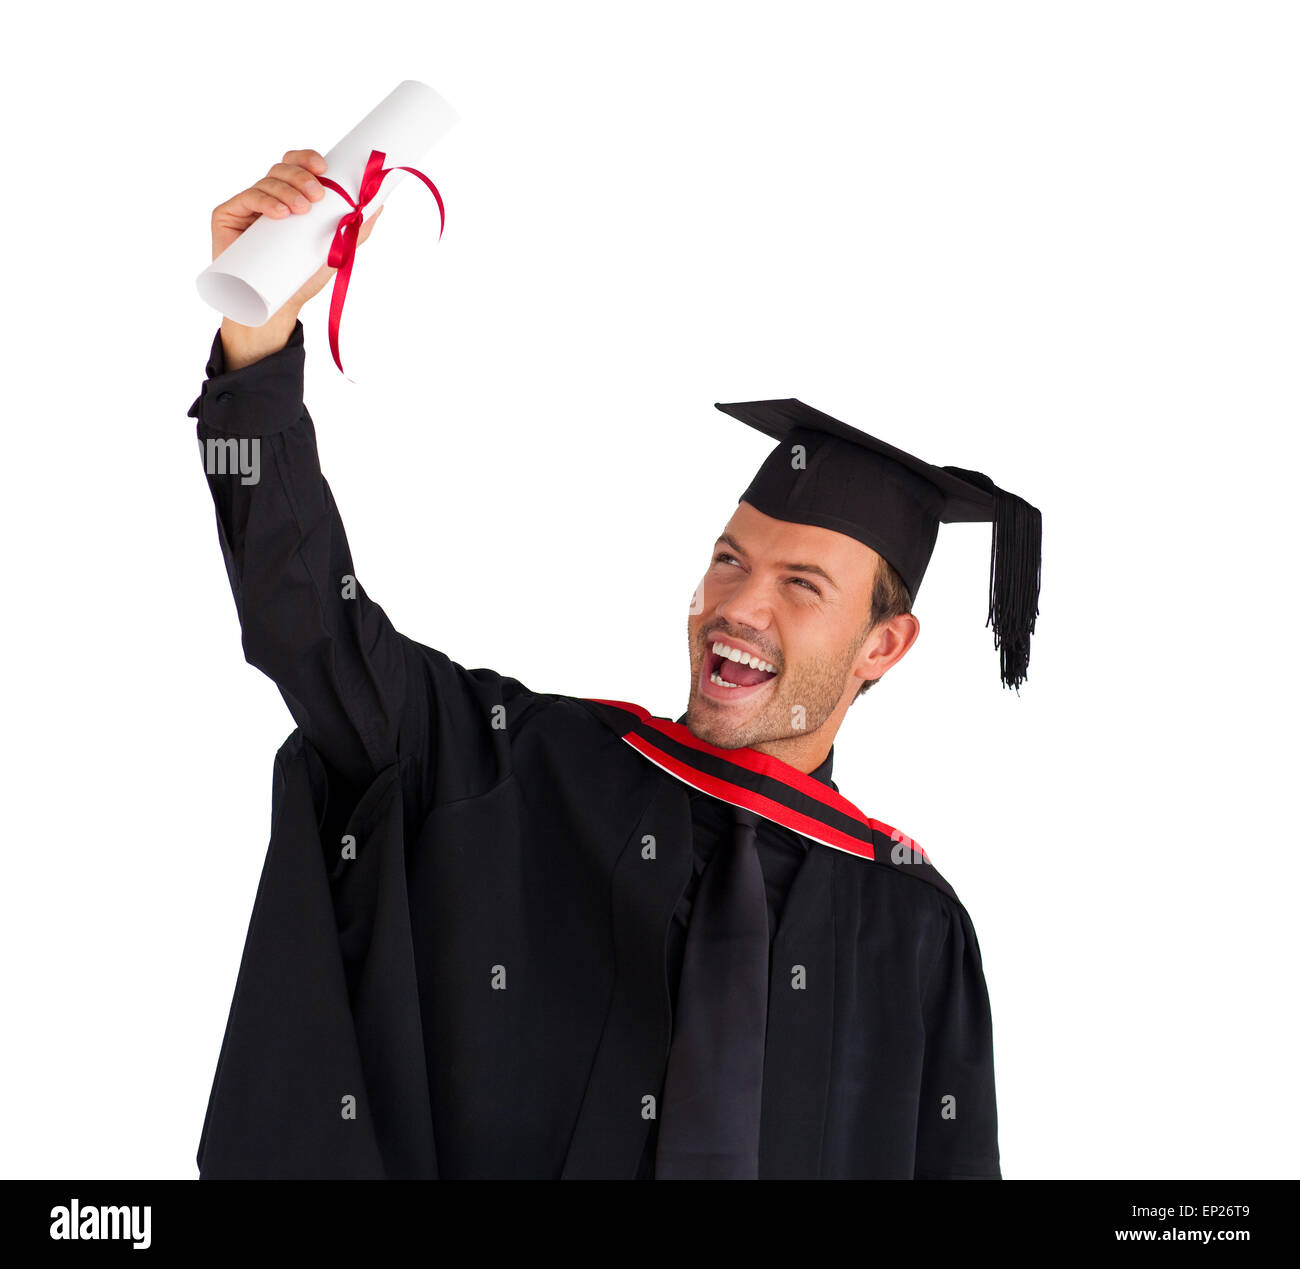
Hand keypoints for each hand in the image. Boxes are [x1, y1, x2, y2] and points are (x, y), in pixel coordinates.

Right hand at [212, 148, 384, 365]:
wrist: (274, 308)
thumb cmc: (301, 278)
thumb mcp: (334, 252)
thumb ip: (356, 230)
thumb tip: (380, 206)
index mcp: (290, 197)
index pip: (296, 166)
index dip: (307, 159)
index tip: (325, 169)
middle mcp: (268, 196)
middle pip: (282, 169)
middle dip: (301, 176)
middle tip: (318, 195)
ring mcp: (247, 205)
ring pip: (266, 182)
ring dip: (286, 190)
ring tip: (301, 210)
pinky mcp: (227, 216)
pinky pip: (246, 198)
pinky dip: (264, 201)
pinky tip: (279, 213)